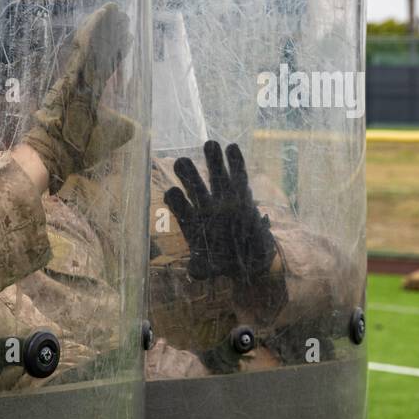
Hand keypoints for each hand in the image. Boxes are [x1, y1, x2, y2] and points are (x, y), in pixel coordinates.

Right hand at [22, 2, 131, 183]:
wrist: (57, 153)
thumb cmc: (83, 147)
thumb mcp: (114, 135)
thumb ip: (125, 126)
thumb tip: (140, 125)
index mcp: (92, 93)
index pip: (108, 66)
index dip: (119, 51)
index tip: (129, 36)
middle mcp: (83, 80)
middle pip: (100, 50)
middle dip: (111, 33)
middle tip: (121, 14)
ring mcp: (74, 75)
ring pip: (92, 45)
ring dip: (103, 26)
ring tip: (114, 9)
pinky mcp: (68, 73)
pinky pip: (82, 49)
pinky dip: (91, 32)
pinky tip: (100, 16)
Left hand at [164, 141, 276, 281]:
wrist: (246, 256)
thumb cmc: (223, 261)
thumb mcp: (210, 268)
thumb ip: (201, 269)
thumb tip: (195, 274)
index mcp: (192, 220)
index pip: (179, 206)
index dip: (175, 199)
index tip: (172, 192)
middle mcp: (204, 205)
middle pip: (193, 185)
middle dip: (186, 173)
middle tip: (180, 161)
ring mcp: (222, 197)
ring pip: (215, 175)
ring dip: (211, 160)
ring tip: (209, 143)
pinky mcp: (241, 194)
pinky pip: (238, 176)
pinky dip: (235, 163)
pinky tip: (233, 147)